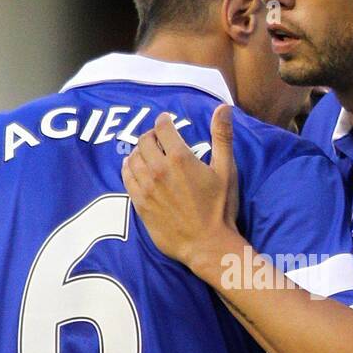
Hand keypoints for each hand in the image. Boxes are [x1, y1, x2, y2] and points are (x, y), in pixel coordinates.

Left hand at [122, 105, 239, 270]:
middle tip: (157, 137)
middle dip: (150, 135)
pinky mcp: (140, 204)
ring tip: (146, 152)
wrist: (207, 244)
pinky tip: (134, 168)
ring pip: (132, 158)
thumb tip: (223, 107)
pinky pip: (126, 178)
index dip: (164, 121)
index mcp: (180, 158)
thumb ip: (222, 137)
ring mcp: (146, 188)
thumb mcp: (226, 170)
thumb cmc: (220, 208)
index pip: (163, 128)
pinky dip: (128, 168)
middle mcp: (159, 170)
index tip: (166, 121)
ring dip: (138, 151)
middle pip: (144, 141)